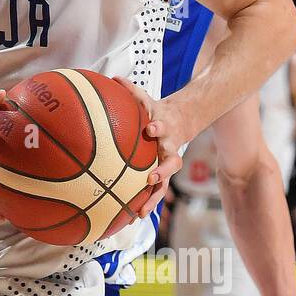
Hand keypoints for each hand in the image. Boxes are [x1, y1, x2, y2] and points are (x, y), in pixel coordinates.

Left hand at [113, 76, 186, 216]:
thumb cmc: (155, 110)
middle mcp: (169, 147)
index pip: (162, 125)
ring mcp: (168, 163)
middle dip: (162, 170)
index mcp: (164, 128)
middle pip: (171, 161)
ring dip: (154, 197)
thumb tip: (114, 78)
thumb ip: (131, 91)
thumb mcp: (146, 99)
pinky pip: (156, 191)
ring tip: (141, 212)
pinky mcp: (163, 175)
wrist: (181, 121)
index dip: (158, 127)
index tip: (150, 128)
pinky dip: (147, 203)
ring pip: (165, 183)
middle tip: (150, 178)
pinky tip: (133, 217)